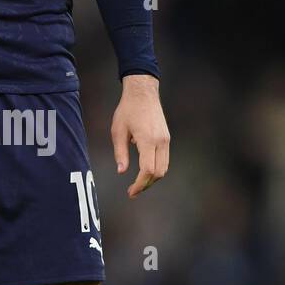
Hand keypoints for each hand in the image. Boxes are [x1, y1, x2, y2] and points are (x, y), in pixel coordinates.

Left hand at [110, 74, 169, 197]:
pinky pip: (164, 159)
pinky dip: (156, 169)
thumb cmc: (128, 109)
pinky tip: (144, 170)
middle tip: (132, 190)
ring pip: (164, 168)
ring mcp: (166, 140)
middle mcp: (160, 141)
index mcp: (147, 140)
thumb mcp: (118, 131)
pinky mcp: (167, 138)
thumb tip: (122, 172)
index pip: (147, 170)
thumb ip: (120, 153)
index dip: (139, 184)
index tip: (130, 192)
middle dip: (146, 185)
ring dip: (152, 178)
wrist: (143, 92)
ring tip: (138, 183)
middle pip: (158, 173)